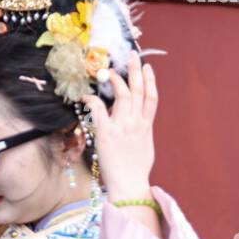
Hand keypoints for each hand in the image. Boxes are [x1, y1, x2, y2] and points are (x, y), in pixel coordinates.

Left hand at [79, 53, 157, 199]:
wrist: (129, 183)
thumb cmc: (136, 169)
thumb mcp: (144, 145)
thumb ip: (141, 130)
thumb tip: (138, 122)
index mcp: (146, 126)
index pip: (151, 98)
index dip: (150, 80)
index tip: (147, 67)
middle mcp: (136, 122)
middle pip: (138, 90)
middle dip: (135, 71)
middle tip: (131, 55)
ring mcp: (122, 126)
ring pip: (122, 95)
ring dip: (115, 79)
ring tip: (107, 70)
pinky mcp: (106, 132)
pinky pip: (99, 110)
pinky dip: (93, 100)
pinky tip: (86, 95)